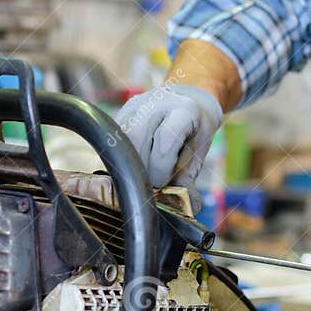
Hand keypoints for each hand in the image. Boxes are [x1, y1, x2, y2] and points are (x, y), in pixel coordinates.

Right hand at [113, 83, 222, 212]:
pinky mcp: (121, 114)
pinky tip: (132, 166)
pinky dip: (122, 158)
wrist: (191, 102)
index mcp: (184, 110)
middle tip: (150, 183)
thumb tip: (189, 208)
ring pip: (120, 140)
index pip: (166, 137)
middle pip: (138, 138)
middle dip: (142, 168)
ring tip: (141, 175)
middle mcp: (157, 103)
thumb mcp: (197, 154)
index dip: (162, 166)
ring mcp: (136, 106)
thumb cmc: (194, 133)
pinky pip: (114, 141)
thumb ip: (187, 179)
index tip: (163, 183)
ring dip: (128, 164)